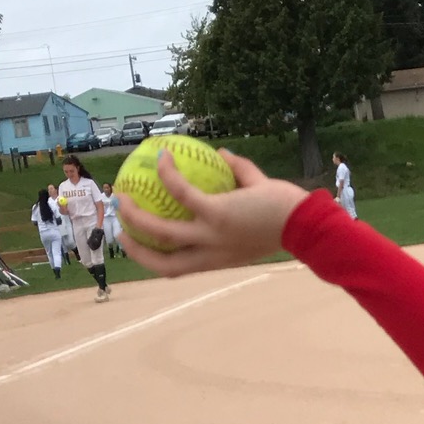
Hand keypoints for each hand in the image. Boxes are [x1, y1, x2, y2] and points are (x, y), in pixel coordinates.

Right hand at [117, 149, 306, 275]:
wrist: (304, 222)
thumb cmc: (285, 213)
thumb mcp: (257, 200)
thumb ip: (241, 176)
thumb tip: (223, 155)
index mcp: (216, 258)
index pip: (178, 269)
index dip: (153, 261)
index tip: (136, 245)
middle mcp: (211, 253)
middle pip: (163, 264)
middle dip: (136, 251)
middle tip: (119, 226)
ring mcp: (211, 236)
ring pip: (161, 231)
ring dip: (136, 215)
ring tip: (122, 194)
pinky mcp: (216, 215)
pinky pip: (182, 193)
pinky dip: (169, 175)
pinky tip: (163, 158)